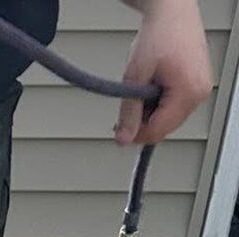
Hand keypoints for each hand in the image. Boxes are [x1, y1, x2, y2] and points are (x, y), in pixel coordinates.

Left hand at [117, 0, 213, 144]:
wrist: (172, 10)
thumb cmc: (158, 33)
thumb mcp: (135, 75)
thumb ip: (129, 111)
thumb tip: (124, 138)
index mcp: (189, 91)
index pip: (159, 131)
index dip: (135, 135)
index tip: (119, 132)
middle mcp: (200, 92)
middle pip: (166, 127)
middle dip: (144, 124)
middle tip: (127, 112)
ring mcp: (202, 87)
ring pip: (171, 118)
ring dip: (152, 113)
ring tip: (142, 92)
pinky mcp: (199, 82)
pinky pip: (177, 105)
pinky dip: (161, 103)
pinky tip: (152, 89)